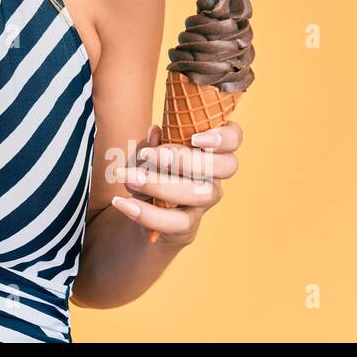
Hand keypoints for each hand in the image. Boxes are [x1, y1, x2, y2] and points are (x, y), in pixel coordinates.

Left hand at [110, 121, 242, 247]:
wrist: (145, 208)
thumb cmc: (151, 169)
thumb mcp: (145, 154)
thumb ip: (150, 144)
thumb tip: (155, 133)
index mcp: (210, 149)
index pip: (234, 138)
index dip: (222, 137)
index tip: (195, 138)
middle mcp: (215, 175)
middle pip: (225, 167)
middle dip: (187, 159)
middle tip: (151, 155)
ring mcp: (205, 200)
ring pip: (201, 194)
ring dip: (162, 185)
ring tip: (130, 178)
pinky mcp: (189, 224)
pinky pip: (176, 221)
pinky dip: (146, 213)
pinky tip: (122, 202)